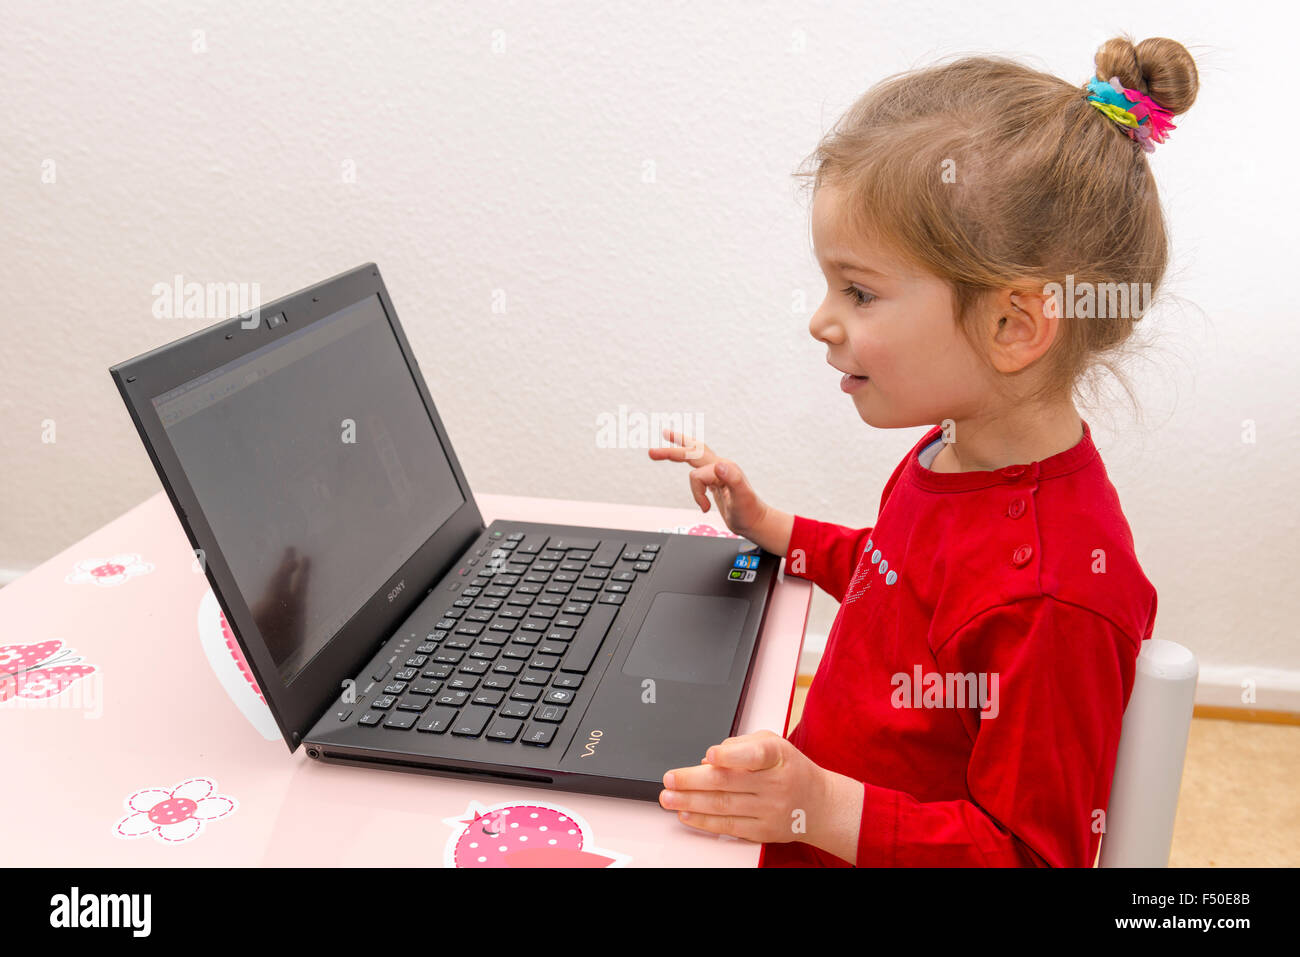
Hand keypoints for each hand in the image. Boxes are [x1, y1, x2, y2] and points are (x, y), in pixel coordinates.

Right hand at [647, 428, 767, 539]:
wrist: (756, 522)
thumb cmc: (750, 513)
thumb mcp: (743, 497)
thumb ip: (733, 479)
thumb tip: (720, 464)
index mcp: (724, 468)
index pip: (697, 476)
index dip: (697, 493)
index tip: (705, 508)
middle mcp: (721, 466)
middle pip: (692, 451)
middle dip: (671, 450)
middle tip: (652, 452)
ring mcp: (718, 472)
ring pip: (694, 454)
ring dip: (678, 448)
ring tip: (666, 435)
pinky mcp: (716, 480)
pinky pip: (698, 465)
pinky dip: (687, 460)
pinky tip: (683, 458)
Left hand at [658, 730, 830, 844]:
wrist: (818, 805)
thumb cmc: (789, 769)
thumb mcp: (773, 744)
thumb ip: (740, 745)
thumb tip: (708, 758)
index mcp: (777, 757)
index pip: (755, 754)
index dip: (730, 754)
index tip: (709, 754)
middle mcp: (775, 784)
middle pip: (728, 783)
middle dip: (692, 781)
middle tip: (669, 779)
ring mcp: (769, 810)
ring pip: (723, 806)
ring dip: (690, 802)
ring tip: (669, 798)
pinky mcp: (762, 831)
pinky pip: (728, 826)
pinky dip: (704, 821)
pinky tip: (686, 814)